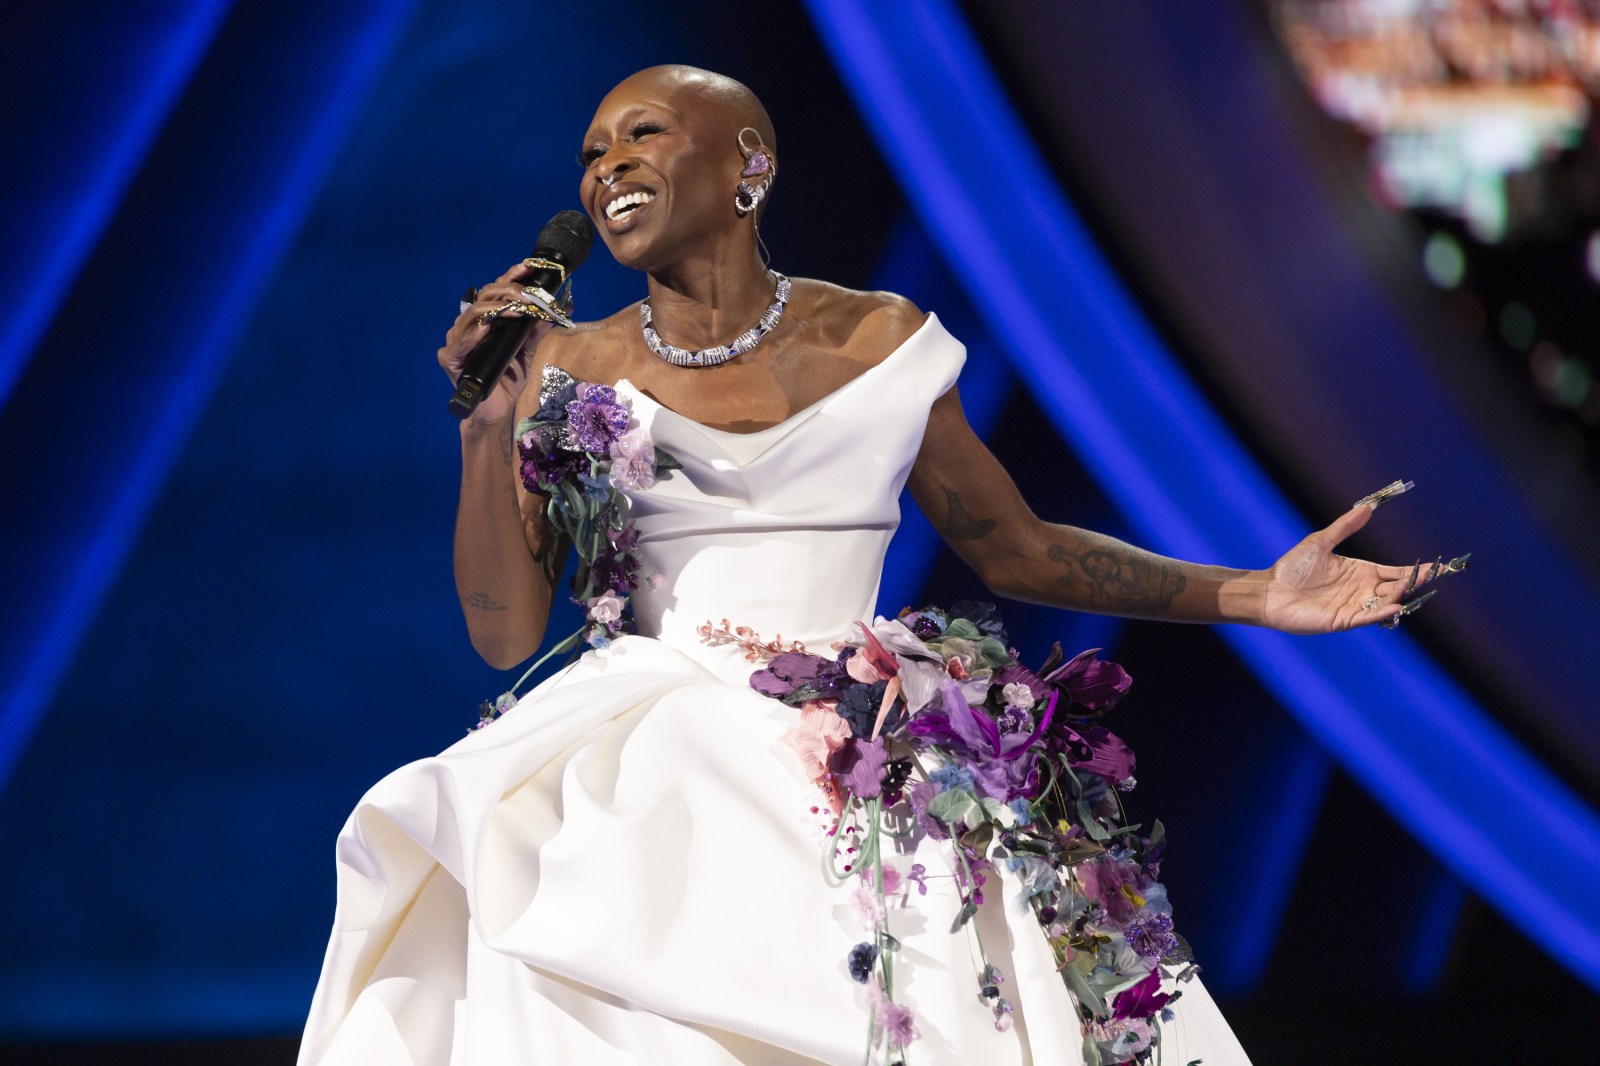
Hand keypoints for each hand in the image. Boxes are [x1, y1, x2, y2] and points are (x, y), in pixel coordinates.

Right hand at [438, 261, 561, 426]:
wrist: (495, 409)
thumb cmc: (508, 378)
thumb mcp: (528, 351)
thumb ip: (538, 331)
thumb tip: (561, 309)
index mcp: (485, 319)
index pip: (495, 290)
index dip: (511, 277)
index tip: (529, 268)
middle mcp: (468, 325)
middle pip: (484, 297)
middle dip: (507, 292)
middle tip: (528, 296)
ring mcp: (457, 341)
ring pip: (471, 314)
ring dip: (496, 309)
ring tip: (516, 308)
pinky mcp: (450, 359)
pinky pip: (460, 344)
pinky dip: (474, 335)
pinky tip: (487, 328)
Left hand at [1259, 500, 1466, 634]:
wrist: (1270, 589)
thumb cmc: (1293, 567)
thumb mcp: (1321, 542)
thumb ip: (1344, 526)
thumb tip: (1367, 506)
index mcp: (1361, 572)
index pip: (1396, 572)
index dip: (1417, 570)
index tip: (1441, 566)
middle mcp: (1362, 590)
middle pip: (1396, 588)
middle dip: (1414, 582)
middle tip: (1432, 575)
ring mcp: (1354, 606)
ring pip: (1385, 603)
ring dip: (1398, 596)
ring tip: (1409, 586)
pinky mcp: (1342, 620)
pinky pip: (1366, 617)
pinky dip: (1380, 613)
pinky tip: (1393, 606)